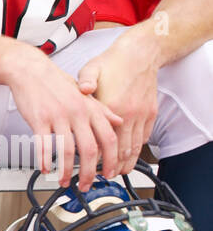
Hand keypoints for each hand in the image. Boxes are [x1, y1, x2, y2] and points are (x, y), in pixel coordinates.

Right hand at [4, 43, 122, 188]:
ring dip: (66, 171)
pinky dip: (45, 160)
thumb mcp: (84, 94)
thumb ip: (102, 109)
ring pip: (67, 150)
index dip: (111, 159)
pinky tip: (45, 169)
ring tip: (64, 181)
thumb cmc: (55, 83)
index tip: (108, 173)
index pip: (108, 138)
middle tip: (86, 185)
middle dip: (90, 172)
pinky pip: (44, 145)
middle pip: (89, 149)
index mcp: (90, 109)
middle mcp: (77, 113)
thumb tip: (118, 121)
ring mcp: (58, 117)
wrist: (30, 70)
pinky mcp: (39, 120)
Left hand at [78, 31, 160, 180]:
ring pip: (134, 146)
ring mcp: (141, 114)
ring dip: (125, 162)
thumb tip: (80, 90)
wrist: (141, 52)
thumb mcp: (91, 70)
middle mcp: (127, 113)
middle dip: (110, 167)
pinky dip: (137, 149)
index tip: (87, 167)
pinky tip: (129, 155)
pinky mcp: (150, 112)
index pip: (102, 140)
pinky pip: (144, 136)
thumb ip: (84, 82)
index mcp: (111, 106)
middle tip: (101, 178)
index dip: (95, 157)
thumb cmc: (113, 62)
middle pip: (119, 149)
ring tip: (117, 173)